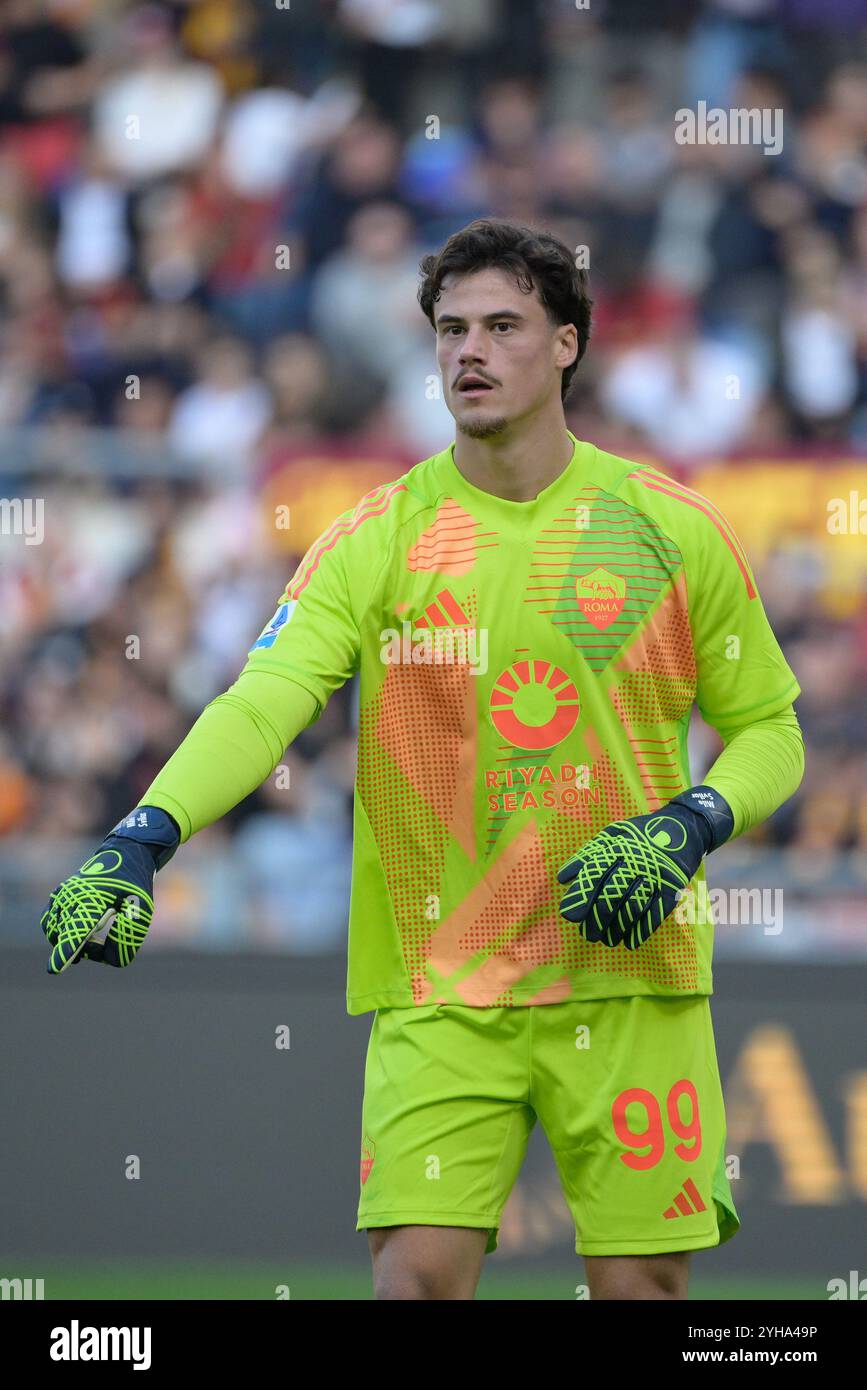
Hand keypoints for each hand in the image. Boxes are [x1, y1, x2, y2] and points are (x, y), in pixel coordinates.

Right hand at [40, 807, 179, 973]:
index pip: (78, 930)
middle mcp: (72, 897)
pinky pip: (50, 923)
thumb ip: (128, 935)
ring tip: (92, 937)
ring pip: (54, 932)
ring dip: (68, 941)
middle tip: (100, 946)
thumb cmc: (135, 883)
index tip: (54, 969)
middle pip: (66, 937)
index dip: (67, 951)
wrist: (124, 854)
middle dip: (80, 949)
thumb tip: (108, 959)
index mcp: (94, 899)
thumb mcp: (142, 909)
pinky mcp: (57, 896)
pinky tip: (81, 928)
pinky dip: (61, 932)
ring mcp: (61, 895)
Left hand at [557, 787, 732, 950]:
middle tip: (588, 935)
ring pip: (633, 906)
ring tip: (607, 940)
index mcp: (617, 847)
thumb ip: (587, 854)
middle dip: (597, 918)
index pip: (595, 874)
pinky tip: (631, 941)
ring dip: (618, 927)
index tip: (569, 915)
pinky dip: (643, 929)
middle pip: (612, 894)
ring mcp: (655, 875)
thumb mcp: (612, 834)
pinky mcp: (672, 886)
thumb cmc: (640, 834)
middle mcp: (635, 861)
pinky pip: (656, 911)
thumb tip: (563, 879)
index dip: (581, 895)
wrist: (684, 827)